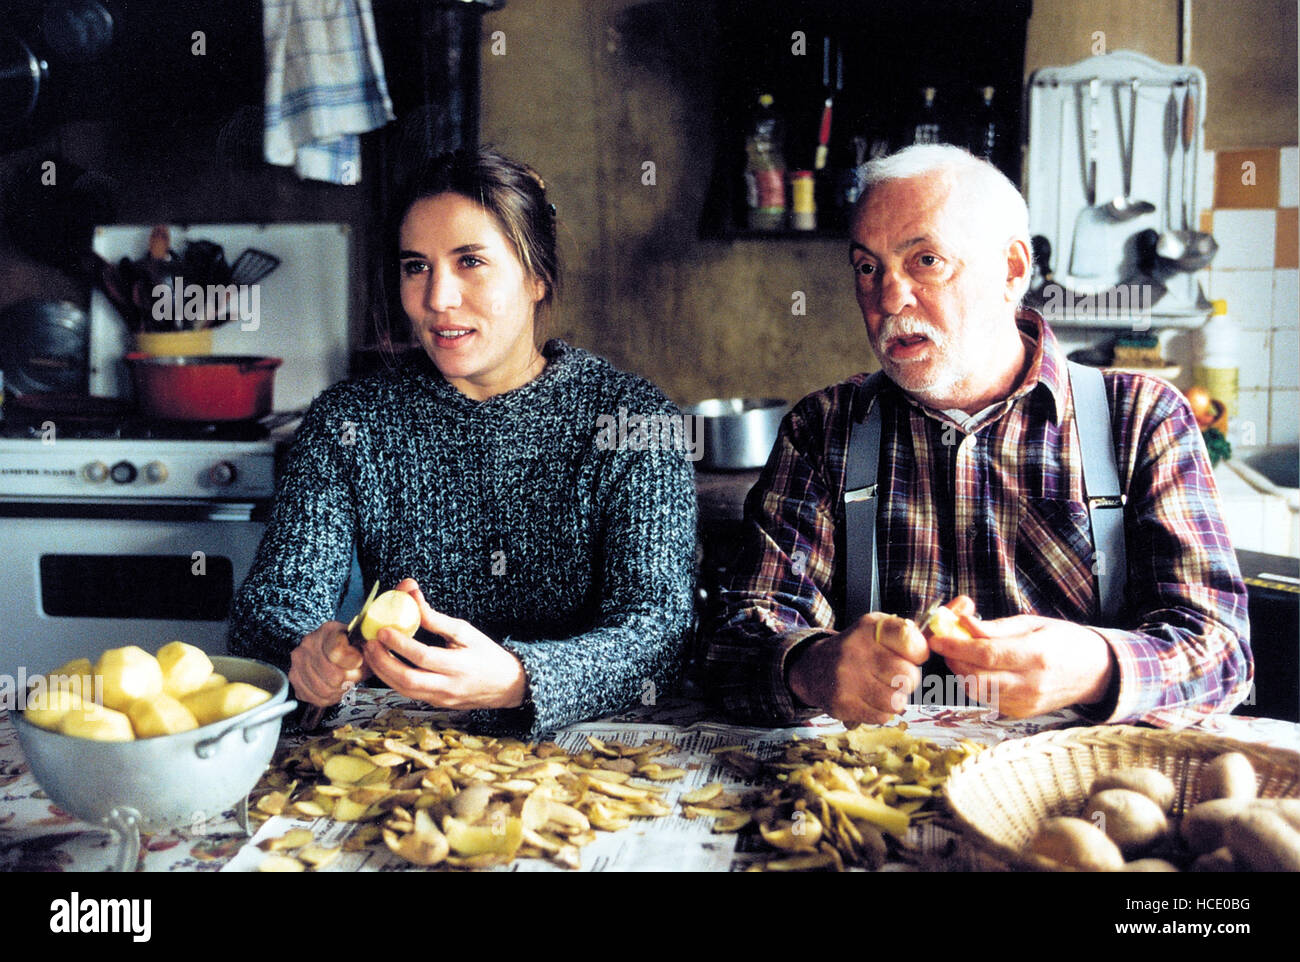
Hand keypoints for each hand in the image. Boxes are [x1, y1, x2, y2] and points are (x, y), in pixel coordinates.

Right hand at [289, 621, 368, 706]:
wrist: (343, 654)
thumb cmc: (355, 650)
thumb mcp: (367, 646)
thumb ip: (365, 650)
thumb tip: (358, 659)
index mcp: (329, 631)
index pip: (338, 652)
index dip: (352, 663)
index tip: (358, 662)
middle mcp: (309, 643)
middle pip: (332, 676)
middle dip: (348, 680)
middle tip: (353, 675)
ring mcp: (299, 660)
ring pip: (323, 689)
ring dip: (339, 691)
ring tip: (344, 682)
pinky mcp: (295, 677)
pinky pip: (313, 697)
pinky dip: (327, 698)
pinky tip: (333, 688)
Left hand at [362, 579, 527, 710]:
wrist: (507, 685)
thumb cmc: (487, 654)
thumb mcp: (467, 632)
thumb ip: (437, 619)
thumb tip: (413, 598)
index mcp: (459, 666)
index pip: (423, 656)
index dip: (400, 644)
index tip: (382, 630)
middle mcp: (448, 687)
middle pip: (407, 680)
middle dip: (383, 662)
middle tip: (369, 643)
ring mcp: (441, 699)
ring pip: (403, 691)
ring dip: (382, 672)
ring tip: (371, 653)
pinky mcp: (436, 704)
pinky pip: (408, 694)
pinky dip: (392, 680)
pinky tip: (384, 665)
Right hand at [787, 613, 930, 724]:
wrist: (814, 668)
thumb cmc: (856, 649)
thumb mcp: (876, 630)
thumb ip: (908, 633)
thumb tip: (941, 637)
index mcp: (869, 628)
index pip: (911, 641)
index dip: (919, 653)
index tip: (912, 655)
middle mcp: (856, 651)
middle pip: (907, 676)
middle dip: (909, 680)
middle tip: (897, 676)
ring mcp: (847, 679)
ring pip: (896, 701)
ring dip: (896, 698)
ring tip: (885, 689)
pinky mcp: (842, 704)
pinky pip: (881, 716)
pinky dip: (882, 711)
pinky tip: (870, 699)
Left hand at [925, 596, 1114, 717]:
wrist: (1097, 672)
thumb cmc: (1066, 641)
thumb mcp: (1033, 623)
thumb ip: (996, 627)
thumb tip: (963, 624)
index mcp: (1036, 656)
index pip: (985, 655)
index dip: (956, 646)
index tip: (936, 638)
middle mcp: (1031, 684)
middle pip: (976, 678)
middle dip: (954, 661)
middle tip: (945, 645)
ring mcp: (1027, 703)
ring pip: (978, 692)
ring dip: (961, 673)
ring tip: (960, 654)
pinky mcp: (1022, 713)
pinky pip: (988, 699)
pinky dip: (976, 684)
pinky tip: (978, 669)